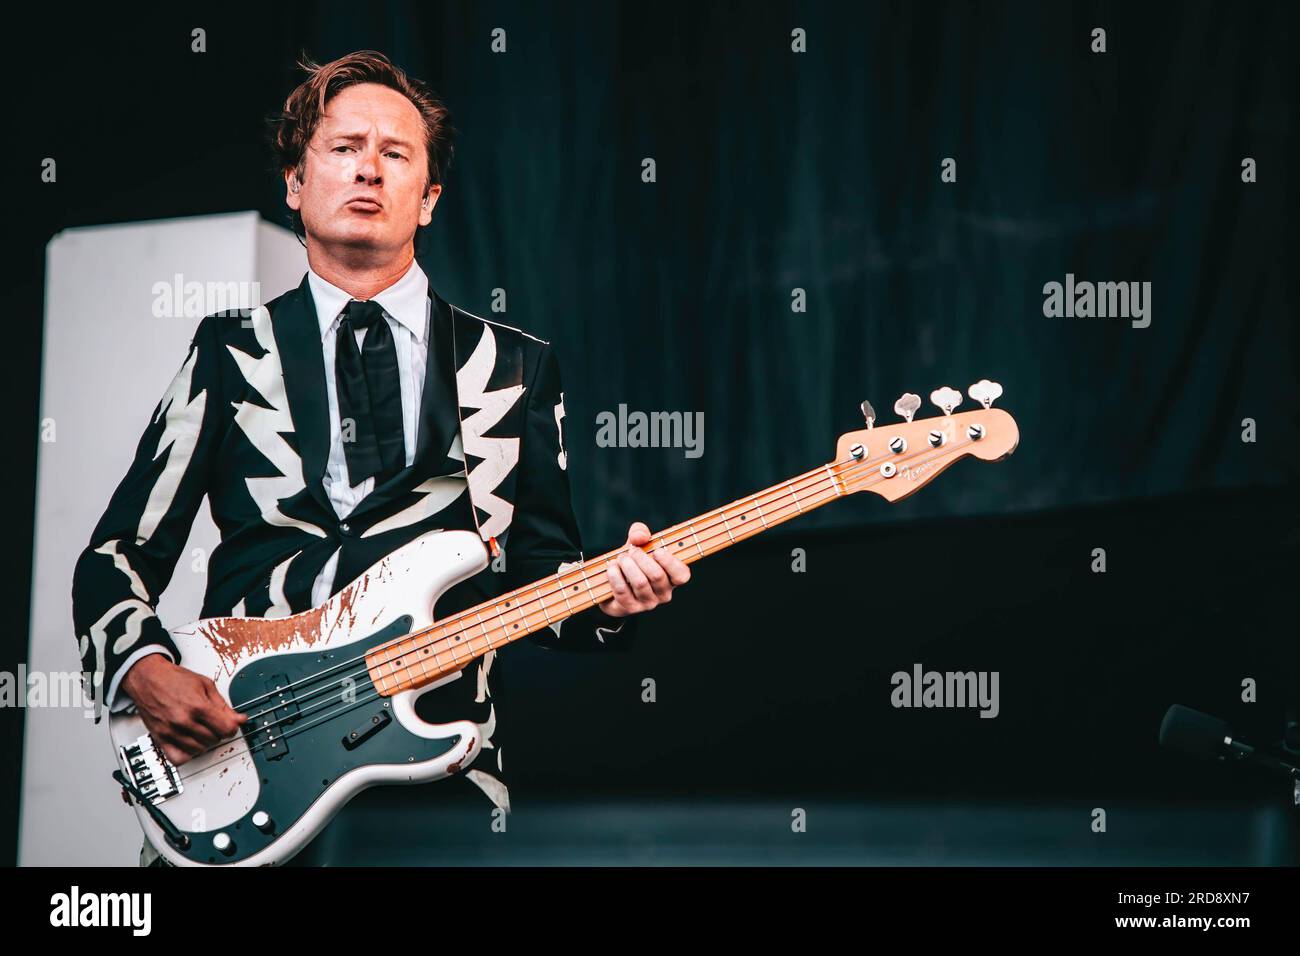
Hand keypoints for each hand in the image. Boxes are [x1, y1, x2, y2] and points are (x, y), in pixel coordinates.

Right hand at [119, 654, 247, 765]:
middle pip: (214, 740)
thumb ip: (223, 705)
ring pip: (199, 750)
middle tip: (214, 723)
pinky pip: (178, 758)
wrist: (148, 678)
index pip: (226, 729)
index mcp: (198, 706)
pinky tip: (190, 743)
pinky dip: (187, 754)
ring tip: (202, 730)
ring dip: (204, 742)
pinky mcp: (160, 738)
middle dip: (218, 732)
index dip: (232, 727)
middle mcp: (184, 720)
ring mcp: (171, 731)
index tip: (230, 724)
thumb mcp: (205, 685)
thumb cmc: (174, 679)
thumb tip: (239, 719)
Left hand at [597, 521, 690, 617]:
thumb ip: (640, 532)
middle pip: (657, 575)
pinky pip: (623, 591)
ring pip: (640, 583)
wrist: (613, 583)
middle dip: (641, 558)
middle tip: (631, 551)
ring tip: (621, 558)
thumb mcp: (638, 543)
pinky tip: (612, 567)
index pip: (682, 575)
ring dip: (627, 565)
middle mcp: (664, 593)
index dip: (670, 562)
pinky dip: (615, 575)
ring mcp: (648, 603)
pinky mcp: (630, 608)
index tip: (657, 551)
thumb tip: (639, 537)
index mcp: (672, 578)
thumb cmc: (632, 561)